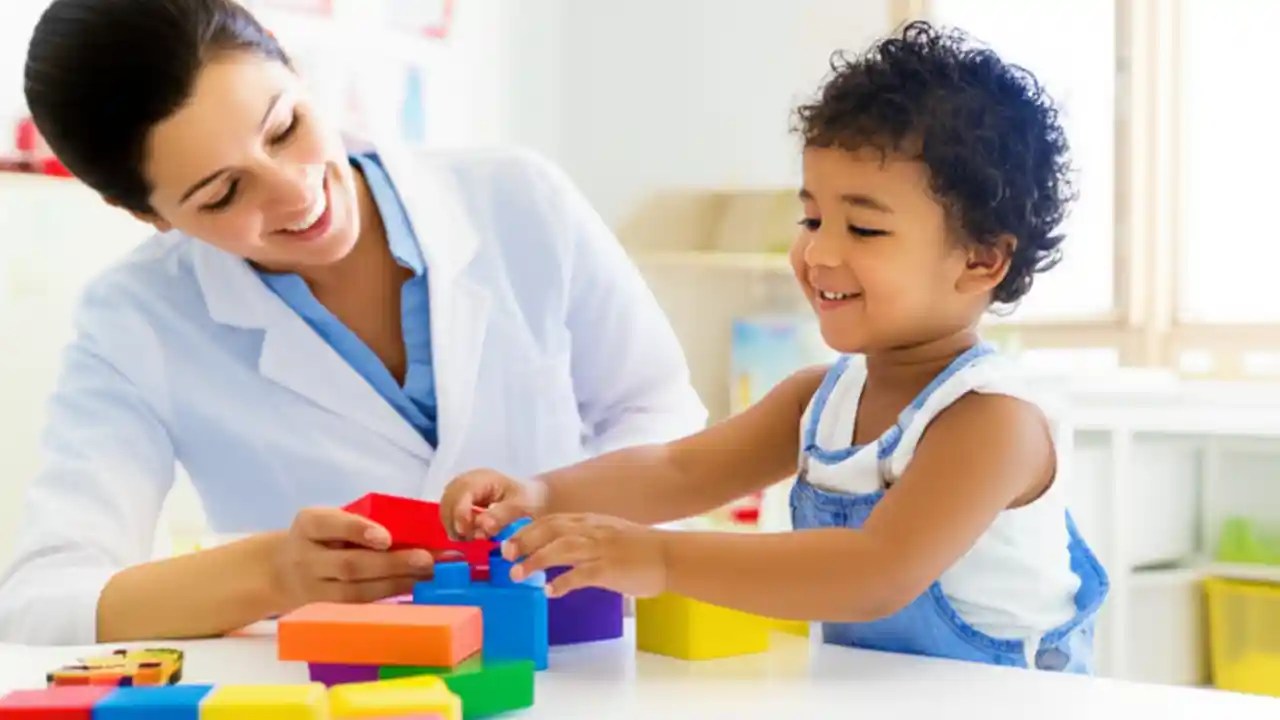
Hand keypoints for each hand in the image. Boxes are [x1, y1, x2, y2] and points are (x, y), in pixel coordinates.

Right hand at [268, 507, 434, 610]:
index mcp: (308, 525)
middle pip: (348, 565)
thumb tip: (411, 528)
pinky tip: (411, 589)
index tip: (386, 538)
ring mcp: (313, 589)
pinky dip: (386, 597)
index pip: (329, 525)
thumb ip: (357, 522)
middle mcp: (306, 559)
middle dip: (391, 564)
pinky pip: (357, 606)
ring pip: (355, 591)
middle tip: (426, 560)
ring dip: (395, 584)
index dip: (357, 531)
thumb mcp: (327, 520)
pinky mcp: (323, 611)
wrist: (278, 572)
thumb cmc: (320, 538)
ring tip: (426, 576)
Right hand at [441, 469, 544, 540]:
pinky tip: (467, 534)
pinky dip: (454, 524)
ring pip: (446, 507)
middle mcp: (469, 480)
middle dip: (454, 521)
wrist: (534, 496)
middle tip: (467, 538)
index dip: (460, 514)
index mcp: (483, 478)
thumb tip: (483, 526)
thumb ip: (502, 514)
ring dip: (452, 524)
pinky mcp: (462, 499)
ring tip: (469, 537)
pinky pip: (450, 512)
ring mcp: (463, 489)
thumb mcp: (521, 505)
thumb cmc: (528, 498)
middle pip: (448, 499)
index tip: (467, 533)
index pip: (461, 493)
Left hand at [500, 513, 667, 597]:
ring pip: (560, 549)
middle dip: (524, 540)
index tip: (508, 540)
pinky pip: (580, 575)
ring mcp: (600, 549)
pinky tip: (550, 591)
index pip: (551, 520)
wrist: (670, 555)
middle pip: (550, 530)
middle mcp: (592, 531)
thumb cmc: (640, 549)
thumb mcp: (608, 534)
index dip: (527, 529)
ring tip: (518, 575)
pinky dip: (562, 582)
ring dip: (536, 561)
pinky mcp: (609, 569)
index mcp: (590, 522)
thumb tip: (560, 551)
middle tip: (505, 554)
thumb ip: (584, 538)